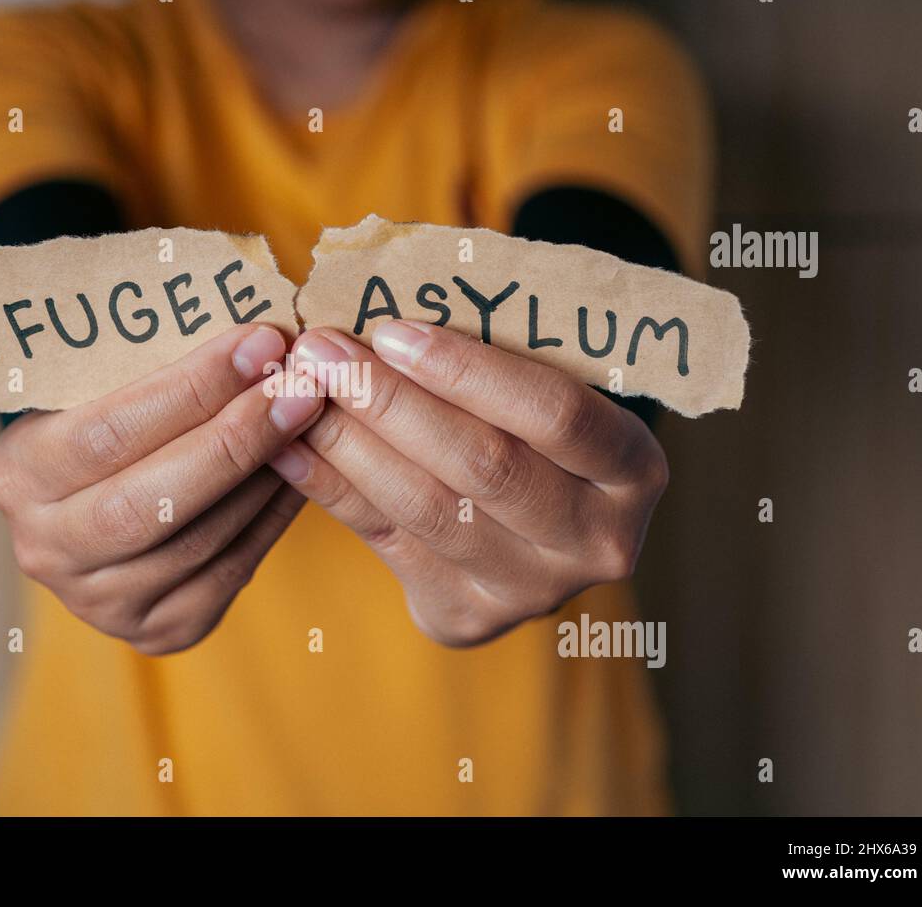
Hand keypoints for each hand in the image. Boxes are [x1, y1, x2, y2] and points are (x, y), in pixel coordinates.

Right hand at [0, 324, 322, 654]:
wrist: (87, 504)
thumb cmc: (106, 417)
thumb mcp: (98, 385)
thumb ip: (153, 360)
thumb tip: (253, 332)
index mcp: (19, 474)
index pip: (109, 431)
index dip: (192, 389)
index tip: (261, 343)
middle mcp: (47, 548)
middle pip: (150, 502)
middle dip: (236, 439)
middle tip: (300, 388)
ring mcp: (99, 602)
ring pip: (200, 541)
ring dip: (267, 475)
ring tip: (311, 419)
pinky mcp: (158, 630)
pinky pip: (231, 572)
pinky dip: (274, 517)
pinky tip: (303, 467)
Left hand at [269, 321, 668, 646]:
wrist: (534, 523)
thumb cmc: (526, 419)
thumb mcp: (544, 383)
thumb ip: (493, 353)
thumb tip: (381, 305)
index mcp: (633, 469)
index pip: (556, 414)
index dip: (471, 372)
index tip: (392, 331)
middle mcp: (596, 541)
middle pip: (484, 466)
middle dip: (391, 402)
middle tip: (322, 351)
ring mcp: (532, 591)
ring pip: (426, 508)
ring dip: (349, 441)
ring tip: (297, 389)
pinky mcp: (466, 616)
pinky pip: (384, 539)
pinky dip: (328, 486)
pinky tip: (287, 445)